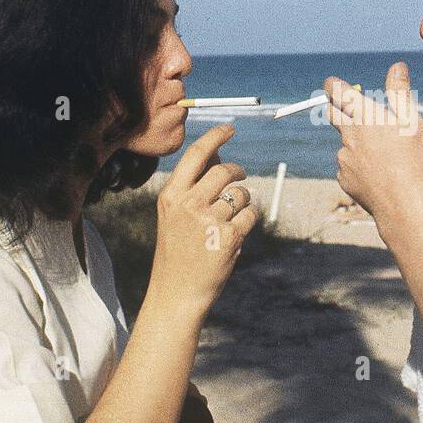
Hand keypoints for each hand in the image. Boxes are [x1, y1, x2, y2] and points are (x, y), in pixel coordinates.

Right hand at [145, 124, 255, 322]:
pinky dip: (249, 221)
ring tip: (232, 216)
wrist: (177, 292)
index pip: (196, 154)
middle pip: (224, 171)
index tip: (229, 129)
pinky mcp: (228, 236)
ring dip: (244, 200)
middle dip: (238, 171)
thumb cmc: (178, 250)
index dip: (215, 137)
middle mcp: (188, 204)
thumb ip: (195, 185)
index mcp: (171, 195)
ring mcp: (208, 220)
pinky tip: (236, 234)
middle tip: (240, 177)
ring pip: (242, 193)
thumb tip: (218, 155)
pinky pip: (250, 215)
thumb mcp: (176, 214)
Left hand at [323, 62, 422, 234]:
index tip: (331, 83)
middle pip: (334, 115)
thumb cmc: (414, 162)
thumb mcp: (413, 122)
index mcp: (365, 117)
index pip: (338, 92)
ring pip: (345, 143)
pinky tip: (380, 175)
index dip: (333, 85)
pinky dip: (359, 166)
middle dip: (341, 110)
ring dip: (357, 143)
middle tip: (360, 114)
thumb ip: (400, 93)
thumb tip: (396, 67)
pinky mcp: (344, 178)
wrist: (406, 206)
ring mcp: (343, 158)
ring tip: (386, 156)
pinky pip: (348, 165)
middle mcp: (349, 135)